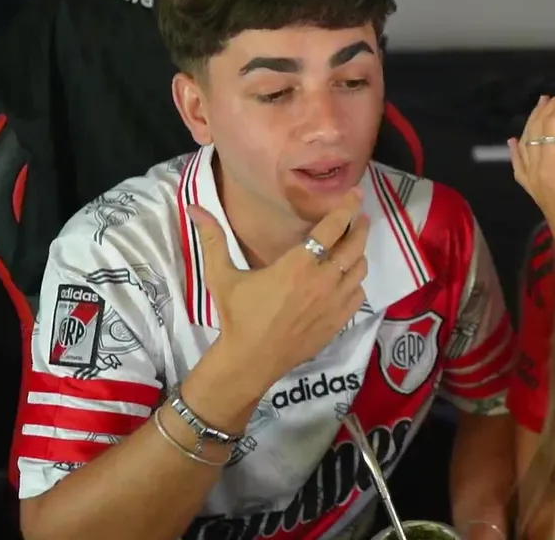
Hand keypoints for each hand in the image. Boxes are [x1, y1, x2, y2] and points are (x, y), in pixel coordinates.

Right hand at [187, 188, 369, 391]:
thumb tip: (194, 207)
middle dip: (360, 227)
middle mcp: (322, 281)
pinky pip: (358, 295)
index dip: (347, 208)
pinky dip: (356, 282)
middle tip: (360, 216)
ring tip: (353, 245)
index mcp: (298, 265)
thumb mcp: (221, 275)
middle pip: (354, 246)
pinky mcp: (338, 322)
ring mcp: (334, 303)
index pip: (332, 228)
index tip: (356, 194)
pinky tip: (348, 279)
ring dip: (359, 254)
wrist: (250, 360)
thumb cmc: (237, 316)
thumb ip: (213, 239)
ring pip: (360, 270)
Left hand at [508, 87, 554, 278]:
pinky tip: (515, 142)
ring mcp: (534, 182)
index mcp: (550, 170)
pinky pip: (520, 164)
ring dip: (535, 119)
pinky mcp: (537, 192)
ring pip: (527, 141)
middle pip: (537, 129)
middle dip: (553, 106)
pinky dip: (517, 148)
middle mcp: (536, 173)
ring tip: (545, 102)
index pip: (552, 125)